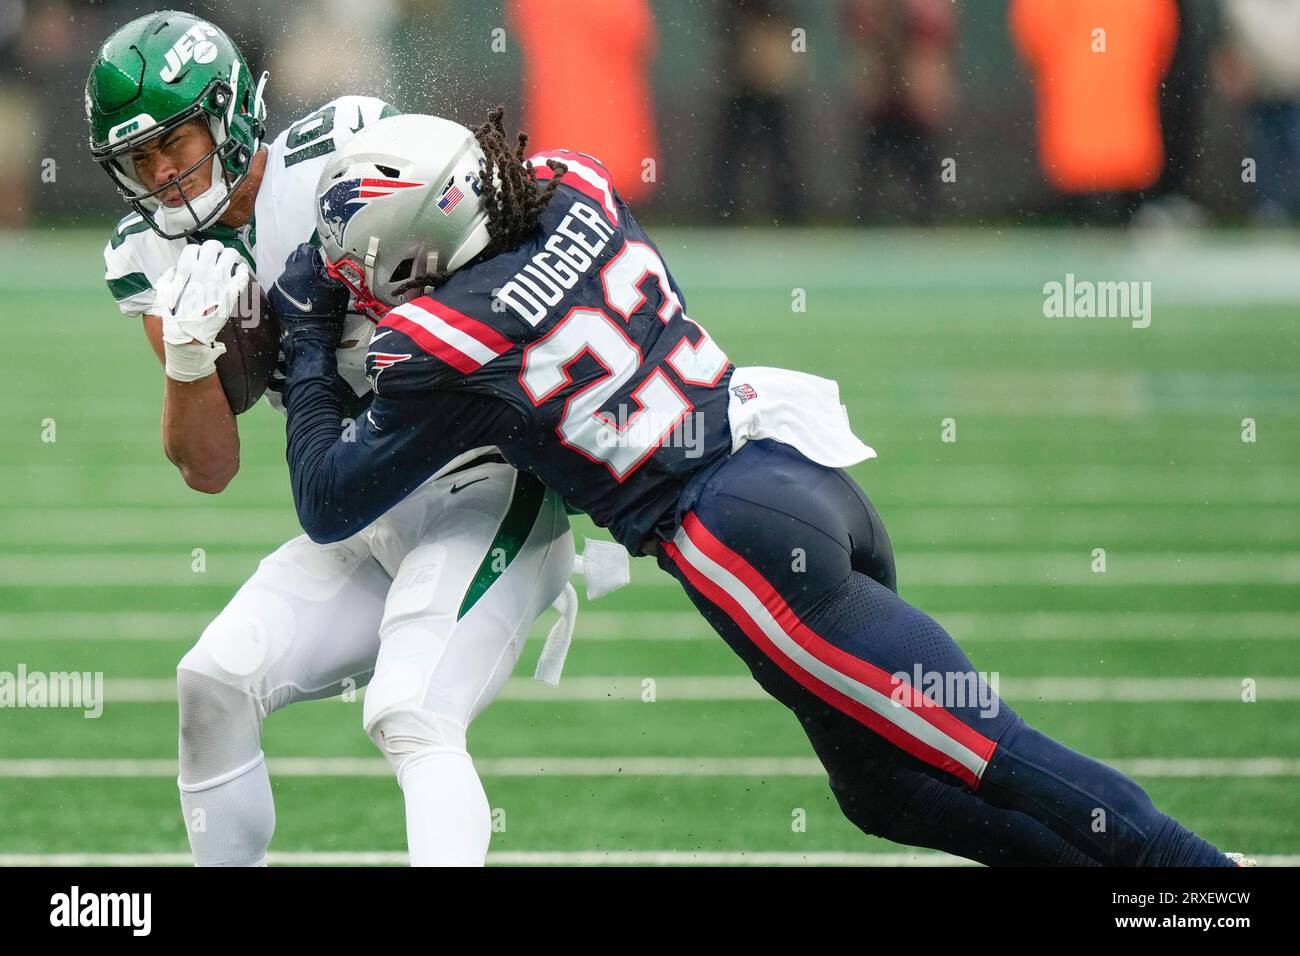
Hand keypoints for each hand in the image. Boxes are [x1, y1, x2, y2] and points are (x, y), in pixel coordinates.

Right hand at [155, 239, 249, 381]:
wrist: (189, 332)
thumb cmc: (174, 313)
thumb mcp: (163, 291)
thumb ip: (169, 276)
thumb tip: (175, 269)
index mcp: (187, 268)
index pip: (194, 248)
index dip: (197, 252)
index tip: (200, 258)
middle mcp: (205, 269)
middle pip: (214, 245)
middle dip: (216, 249)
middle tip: (217, 256)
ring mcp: (221, 279)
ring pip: (231, 254)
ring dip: (231, 256)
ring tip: (231, 262)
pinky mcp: (232, 290)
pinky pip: (243, 273)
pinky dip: (243, 270)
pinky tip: (240, 272)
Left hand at [269, 242, 349, 352]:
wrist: (310, 341)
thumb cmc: (327, 316)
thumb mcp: (339, 292)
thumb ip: (331, 276)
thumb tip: (325, 271)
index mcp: (302, 269)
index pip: (305, 249)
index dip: (314, 255)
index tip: (319, 263)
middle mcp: (286, 275)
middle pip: (294, 261)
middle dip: (304, 267)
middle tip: (315, 278)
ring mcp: (277, 287)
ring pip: (288, 276)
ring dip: (297, 280)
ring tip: (307, 293)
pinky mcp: (274, 299)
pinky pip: (284, 288)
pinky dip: (291, 291)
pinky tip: (299, 302)